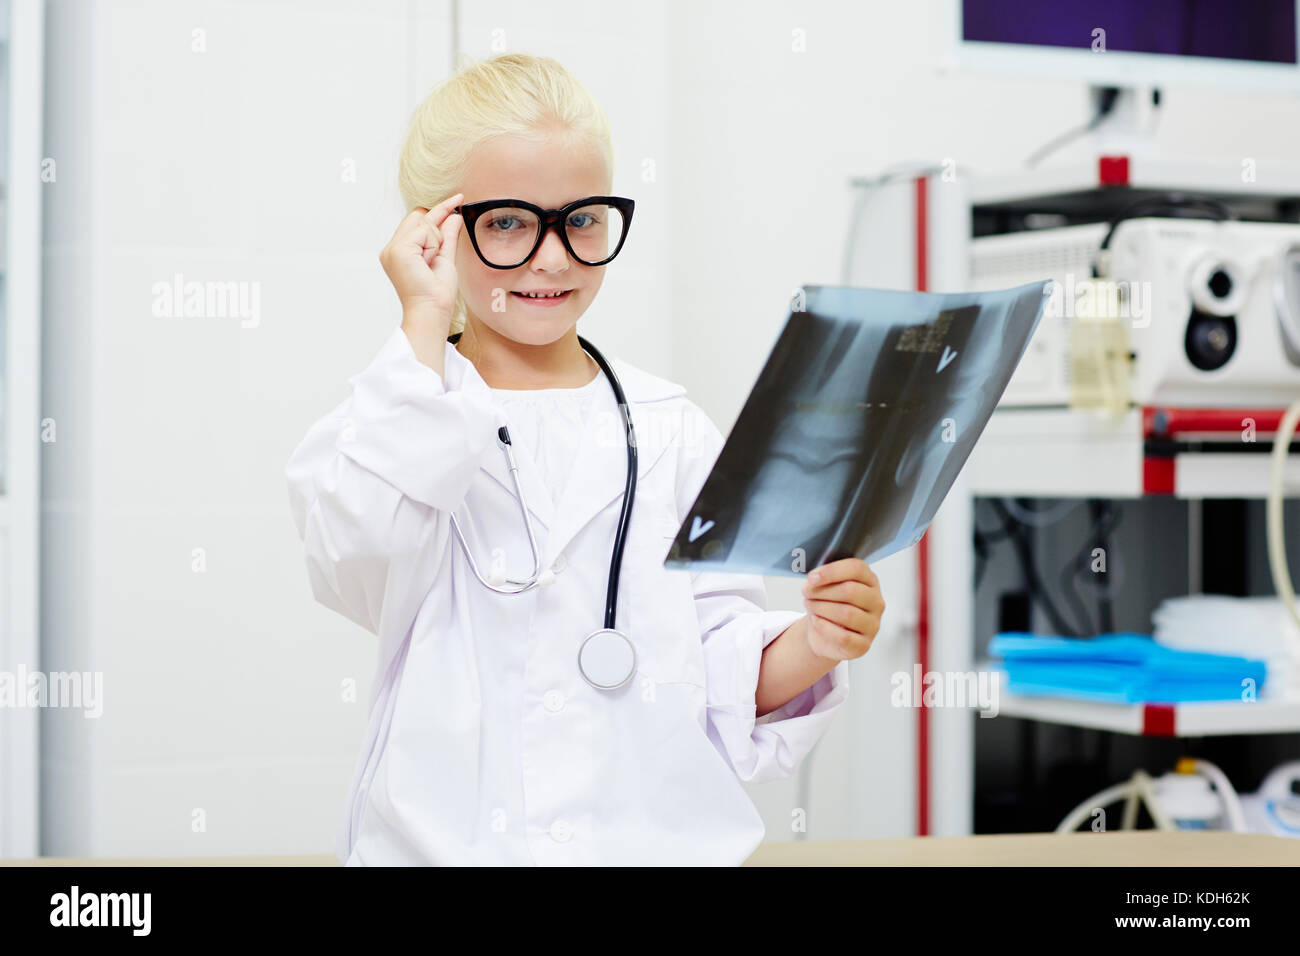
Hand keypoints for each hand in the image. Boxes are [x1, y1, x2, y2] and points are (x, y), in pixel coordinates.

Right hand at [379, 192, 463, 325]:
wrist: (432, 310)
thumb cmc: (437, 293)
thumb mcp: (445, 258)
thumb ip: (448, 236)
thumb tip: (454, 216)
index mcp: (401, 251)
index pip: (419, 219)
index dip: (440, 210)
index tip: (459, 199)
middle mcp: (392, 248)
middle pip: (419, 215)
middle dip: (436, 231)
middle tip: (435, 257)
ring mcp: (393, 248)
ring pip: (424, 222)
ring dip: (436, 242)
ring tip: (429, 265)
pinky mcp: (398, 250)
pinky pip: (424, 231)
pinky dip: (432, 246)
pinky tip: (427, 262)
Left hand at [799, 558, 884, 661]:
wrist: (824, 634)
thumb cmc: (828, 605)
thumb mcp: (826, 586)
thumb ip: (823, 578)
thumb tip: (814, 579)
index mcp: (870, 581)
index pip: (856, 569)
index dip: (832, 571)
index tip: (812, 577)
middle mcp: (876, 602)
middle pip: (850, 591)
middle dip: (822, 591)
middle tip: (806, 593)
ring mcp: (872, 625)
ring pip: (847, 613)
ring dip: (821, 608)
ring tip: (810, 606)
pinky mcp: (864, 645)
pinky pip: (843, 637)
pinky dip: (824, 628)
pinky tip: (816, 621)